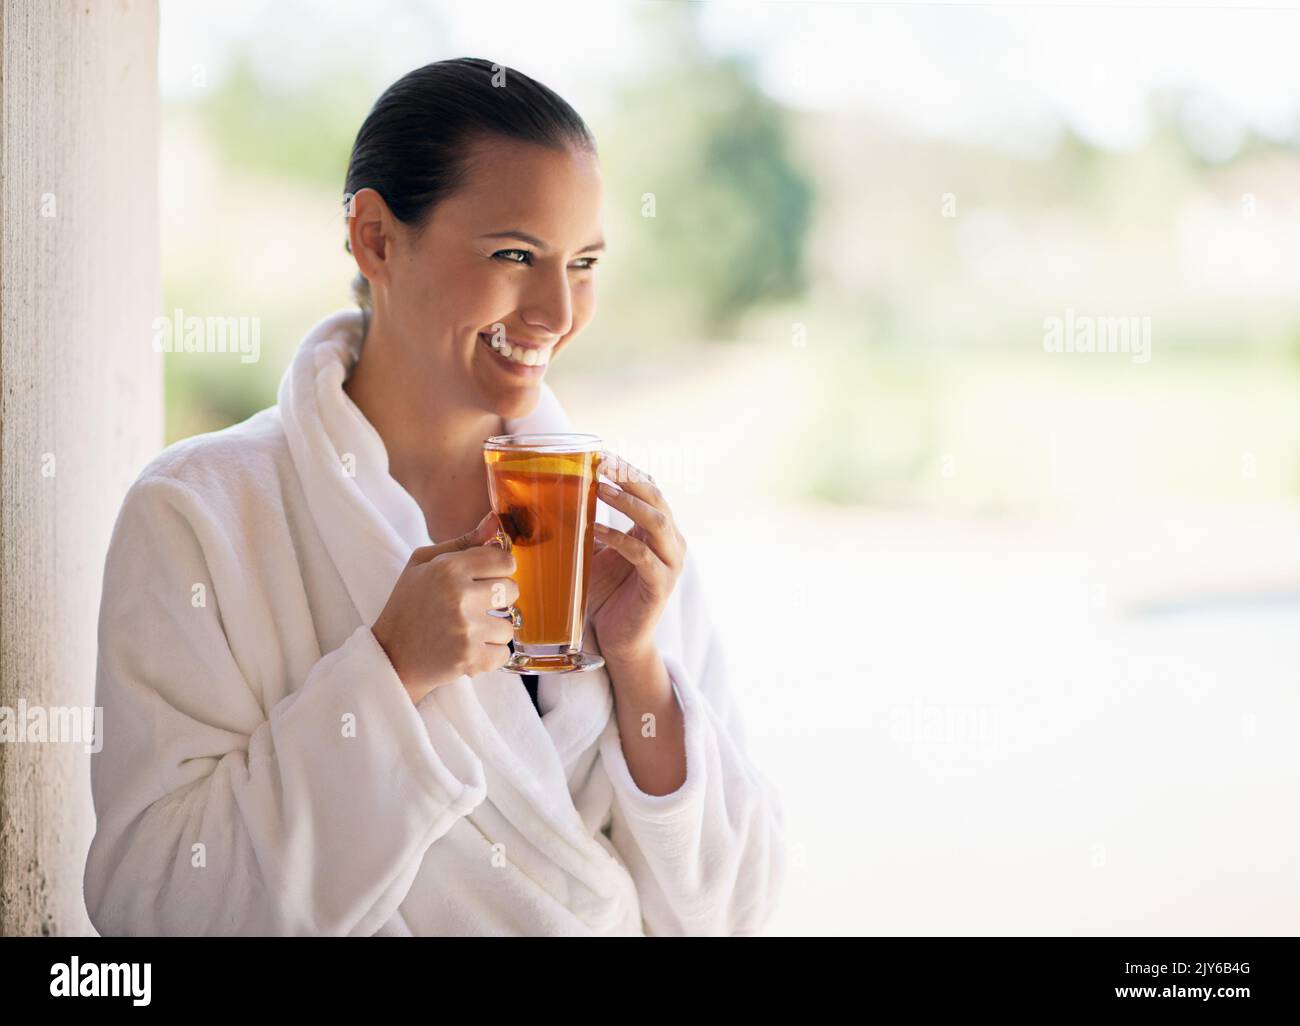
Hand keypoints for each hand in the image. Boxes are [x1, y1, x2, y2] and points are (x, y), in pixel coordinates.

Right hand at [371, 510, 519, 704]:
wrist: (389, 657)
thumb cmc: (408, 605)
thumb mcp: (423, 564)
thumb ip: (463, 542)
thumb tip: (495, 520)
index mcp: (448, 568)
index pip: (505, 560)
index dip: (499, 570)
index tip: (486, 579)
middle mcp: (459, 596)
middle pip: (512, 590)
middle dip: (498, 599)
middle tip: (475, 606)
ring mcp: (466, 629)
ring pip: (509, 625)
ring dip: (493, 630)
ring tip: (467, 631)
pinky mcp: (470, 658)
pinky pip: (503, 653)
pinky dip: (489, 655)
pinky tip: (467, 649)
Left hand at [587, 452, 686, 665]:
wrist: (619, 641)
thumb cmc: (606, 595)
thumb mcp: (595, 553)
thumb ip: (586, 526)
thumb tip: (548, 499)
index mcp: (659, 531)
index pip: (649, 489)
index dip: (628, 469)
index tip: (600, 453)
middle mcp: (672, 542)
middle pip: (656, 498)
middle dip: (629, 477)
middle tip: (601, 463)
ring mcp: (670, 564)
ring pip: (655, 522)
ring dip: (627, 502)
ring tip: (600, 488)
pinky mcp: (660, 586)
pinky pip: (641, 556)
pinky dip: (618, 539)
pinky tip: (595, 529)